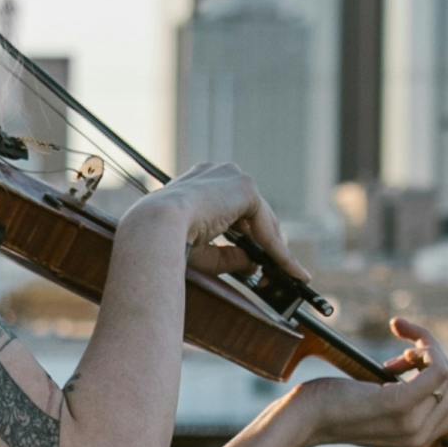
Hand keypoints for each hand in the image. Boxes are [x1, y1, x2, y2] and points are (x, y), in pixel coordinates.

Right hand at [133, 163, 317, 303]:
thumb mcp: (205, 252)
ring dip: (276, 247)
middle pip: (254, 212)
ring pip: (263, 218)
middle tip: (280, 269)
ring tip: (290, 273)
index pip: (234, 208)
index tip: (258, 256)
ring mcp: (232, 177)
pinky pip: (265, 224)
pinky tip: (287, 270)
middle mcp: (217, 174)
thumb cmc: (169, 240)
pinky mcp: (244, 187)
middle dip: (268, 243)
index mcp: (200, 184)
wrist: (157, 228)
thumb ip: (230, 255)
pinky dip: (277, 249)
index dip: (248, 234)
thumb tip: (254, 265)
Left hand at [302, 320, 447, 446]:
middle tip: (400, 358)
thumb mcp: (379, 406)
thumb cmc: (335, 405)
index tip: (406, 365)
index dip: (442, 376)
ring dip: (428, 350)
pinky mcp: (401, 404)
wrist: (305, 418)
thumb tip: (431, 363)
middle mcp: (422, 438)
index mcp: (420, 441)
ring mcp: (414, 424)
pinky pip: (437, 367)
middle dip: (437, 361)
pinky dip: (425, 342)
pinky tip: (403, 338)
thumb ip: (408, 397)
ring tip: (396, 355)